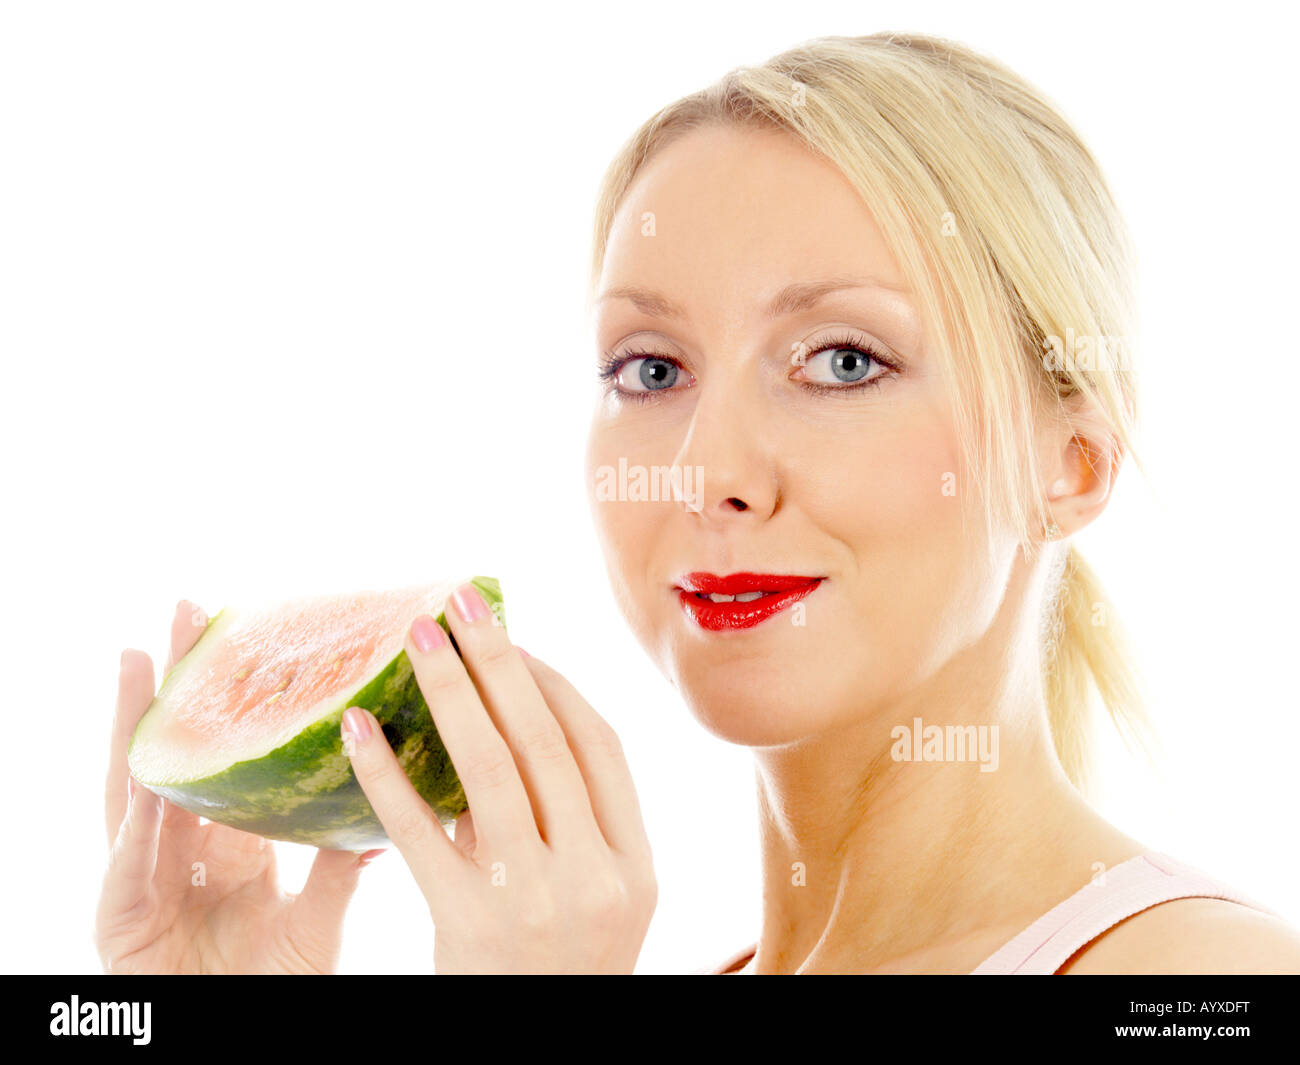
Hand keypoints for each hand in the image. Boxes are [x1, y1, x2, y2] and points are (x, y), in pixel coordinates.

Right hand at [96, 600, 376, 973]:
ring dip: (138, 721)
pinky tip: (148, 766)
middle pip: (178, 748)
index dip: (234, 701)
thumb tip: (391, 813)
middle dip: (180, 682)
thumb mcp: (314, 921)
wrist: (231, 1038)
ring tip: (140, 655)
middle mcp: (183, 844)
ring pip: (137, 782)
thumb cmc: (269, 987)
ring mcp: (144, 872)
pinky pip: (132, 857)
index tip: (253, 635)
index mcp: (230, 840)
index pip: (229, 755)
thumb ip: (341, 870)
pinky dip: (140, 814)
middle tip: (190, 608)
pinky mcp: (119, 912)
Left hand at [342, 582, 656, 973]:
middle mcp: (599, 877)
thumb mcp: (590, 902)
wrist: (534, 1059)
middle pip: (546, 743)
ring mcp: (539, 902)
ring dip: (450, 693)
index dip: (554, 681)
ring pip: (493, 772)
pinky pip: (423, 834)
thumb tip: (488, 726)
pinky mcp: (471, 927)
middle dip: (500, 662)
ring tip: (413, 636)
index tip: (511, 634)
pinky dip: (388, 775)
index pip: (600, 746)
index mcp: (636, 865)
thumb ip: (564, 826)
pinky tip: (357, 729)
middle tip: (458, 600)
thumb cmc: (552, 972)